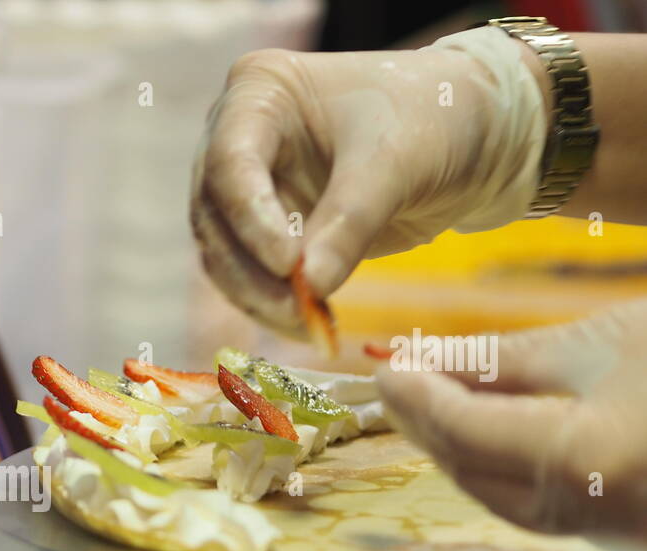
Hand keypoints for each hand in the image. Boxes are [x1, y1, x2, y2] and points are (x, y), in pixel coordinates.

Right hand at [190, 36, 542, 335]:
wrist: (468, 135)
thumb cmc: (431, 118)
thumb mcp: (395, 162)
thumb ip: (350, 222)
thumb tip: (309, 288)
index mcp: (260, 92)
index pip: (230, 162)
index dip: (252, 219)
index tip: (288, 265)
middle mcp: (237, 138)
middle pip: (215, 217)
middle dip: (251, 272)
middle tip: (296, 310)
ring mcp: (247, 187)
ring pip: (223, 255)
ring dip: (258, 298)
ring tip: (308, 325)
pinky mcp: (264, 230)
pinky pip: (249, 276)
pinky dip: (273, 305)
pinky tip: (310, 323)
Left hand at [376, 300, 646, 541]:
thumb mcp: (603, 342)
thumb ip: (504, 359)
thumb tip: (424, 359)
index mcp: (581, 461)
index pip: (462, 431)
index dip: (415, 395)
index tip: (386, 365)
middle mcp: (588, 517)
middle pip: (472, 472)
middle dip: (427, 424)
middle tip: (396, 380)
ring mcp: (607, 536)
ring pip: (501, 496)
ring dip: (457, 449)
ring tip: (428, 399)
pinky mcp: (619, 535)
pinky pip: (540, 505)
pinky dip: (502, 468)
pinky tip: (484, 431)